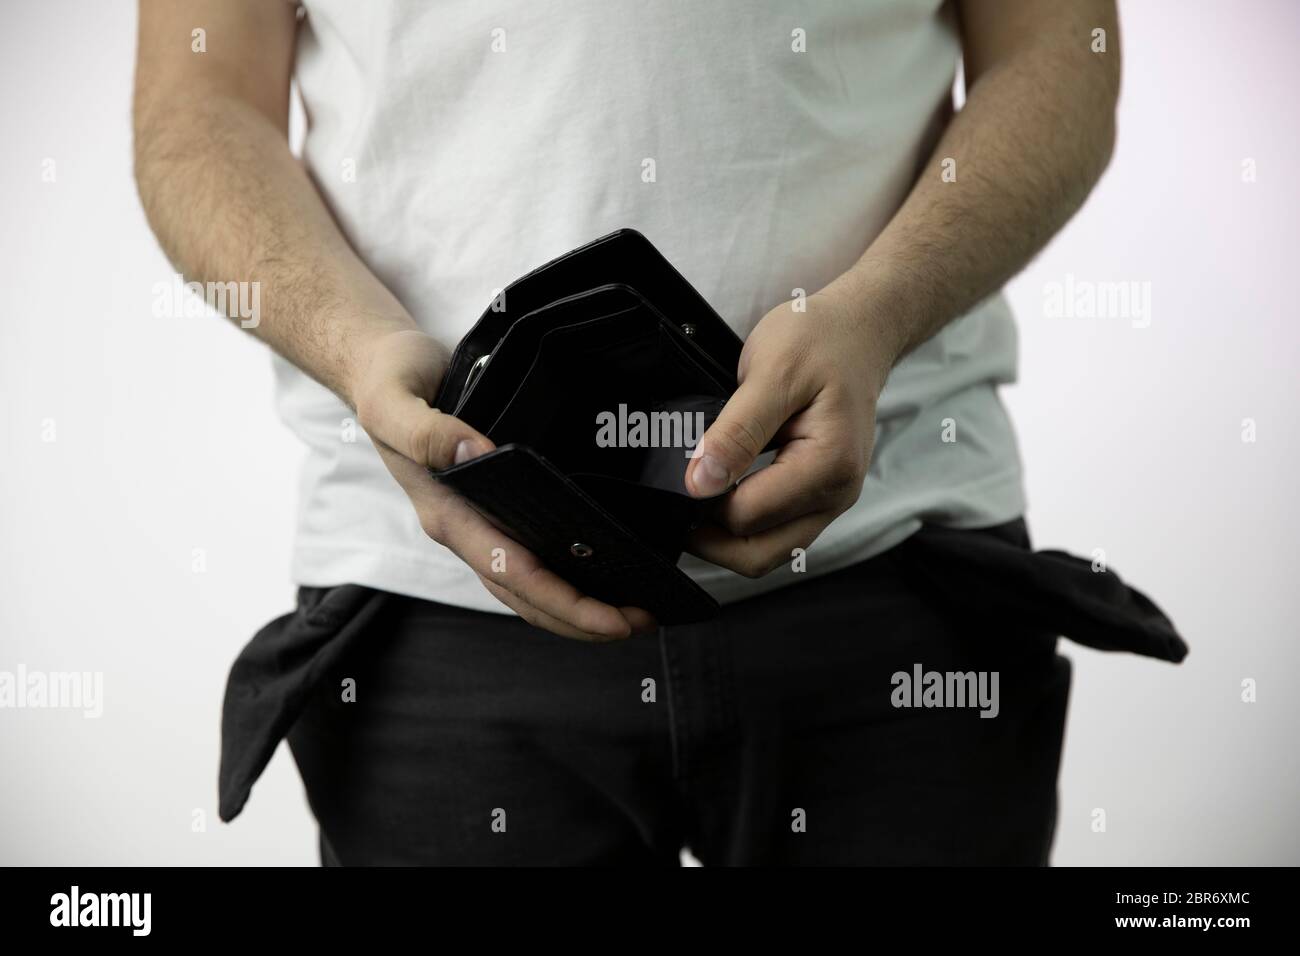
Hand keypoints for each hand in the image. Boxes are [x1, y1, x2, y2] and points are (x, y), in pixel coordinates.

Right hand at [351, 328, 655, 639]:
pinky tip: (602, 569)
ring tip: (632, 610)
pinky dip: (565, 573)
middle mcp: (464, 527)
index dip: (563, 602)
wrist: (377, 366)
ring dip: (577, 605)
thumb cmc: (388, 383)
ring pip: (529, 583)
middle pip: (526, 594)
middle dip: (583, 618)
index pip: (512, 573)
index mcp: (447, 513)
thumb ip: (427, 431)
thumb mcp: (394, 404)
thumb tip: (477, 452)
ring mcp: (475, 521)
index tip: (612, 618)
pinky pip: (529, 554)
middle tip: (643, 622)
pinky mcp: (489, 506)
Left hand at [684, 291, 896, 576]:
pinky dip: (742, 524)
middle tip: (677, 500)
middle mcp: (836, 495)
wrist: (858, 331)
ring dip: (724, 536)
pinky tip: (720, 494)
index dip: (704, 503)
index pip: (748, 517)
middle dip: (709, 539)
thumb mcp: (771, 372)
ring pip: (765, 551)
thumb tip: (700, 484)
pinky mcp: (819, 498)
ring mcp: (829, 501)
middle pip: (757, 555)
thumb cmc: (820, 342)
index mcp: (828, 466)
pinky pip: (775, 532)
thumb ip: (736, 432)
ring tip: (697, 495)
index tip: (679, 474)